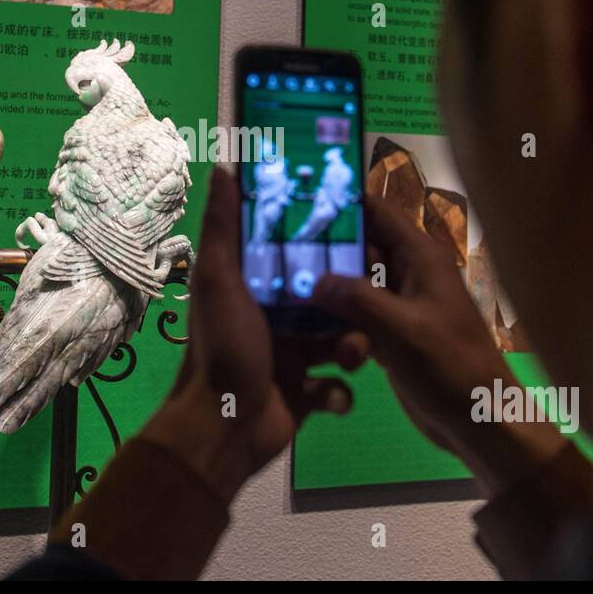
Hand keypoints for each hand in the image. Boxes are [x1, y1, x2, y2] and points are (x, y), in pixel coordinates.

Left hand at [140, 167, 353, 502]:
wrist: (224, 428)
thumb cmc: (222, 348)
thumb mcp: (218, 279)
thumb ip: (223, 226)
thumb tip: (224, 165)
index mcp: (253, 287)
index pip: (292, 253)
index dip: (320, 239)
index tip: (355, 224)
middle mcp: (274, 317)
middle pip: (327, 297)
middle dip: (353, 300)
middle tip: (374, 297)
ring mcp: (293, 356)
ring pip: (341, 340)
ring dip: (353, 346)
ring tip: (355, 353)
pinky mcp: (308, 393)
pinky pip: (338, 386)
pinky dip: (340, 392)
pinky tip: (333, 394)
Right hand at [311, 195, 563, 496]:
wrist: (480, 420)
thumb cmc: (450, 367)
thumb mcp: (401, 329)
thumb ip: (357, 299)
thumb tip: (311, 278)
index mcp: (420, 256)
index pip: (375, 211)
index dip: (338, 205)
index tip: (294, 207)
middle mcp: (408, 271)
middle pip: (357, 247)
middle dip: (322, 253)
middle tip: (275, 258)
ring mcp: (399, 304)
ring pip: (353, 285)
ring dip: (328, 295)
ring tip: (287, 298)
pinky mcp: (390, 333)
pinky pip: (356, 317)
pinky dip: (337, 323)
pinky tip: (307, 330)